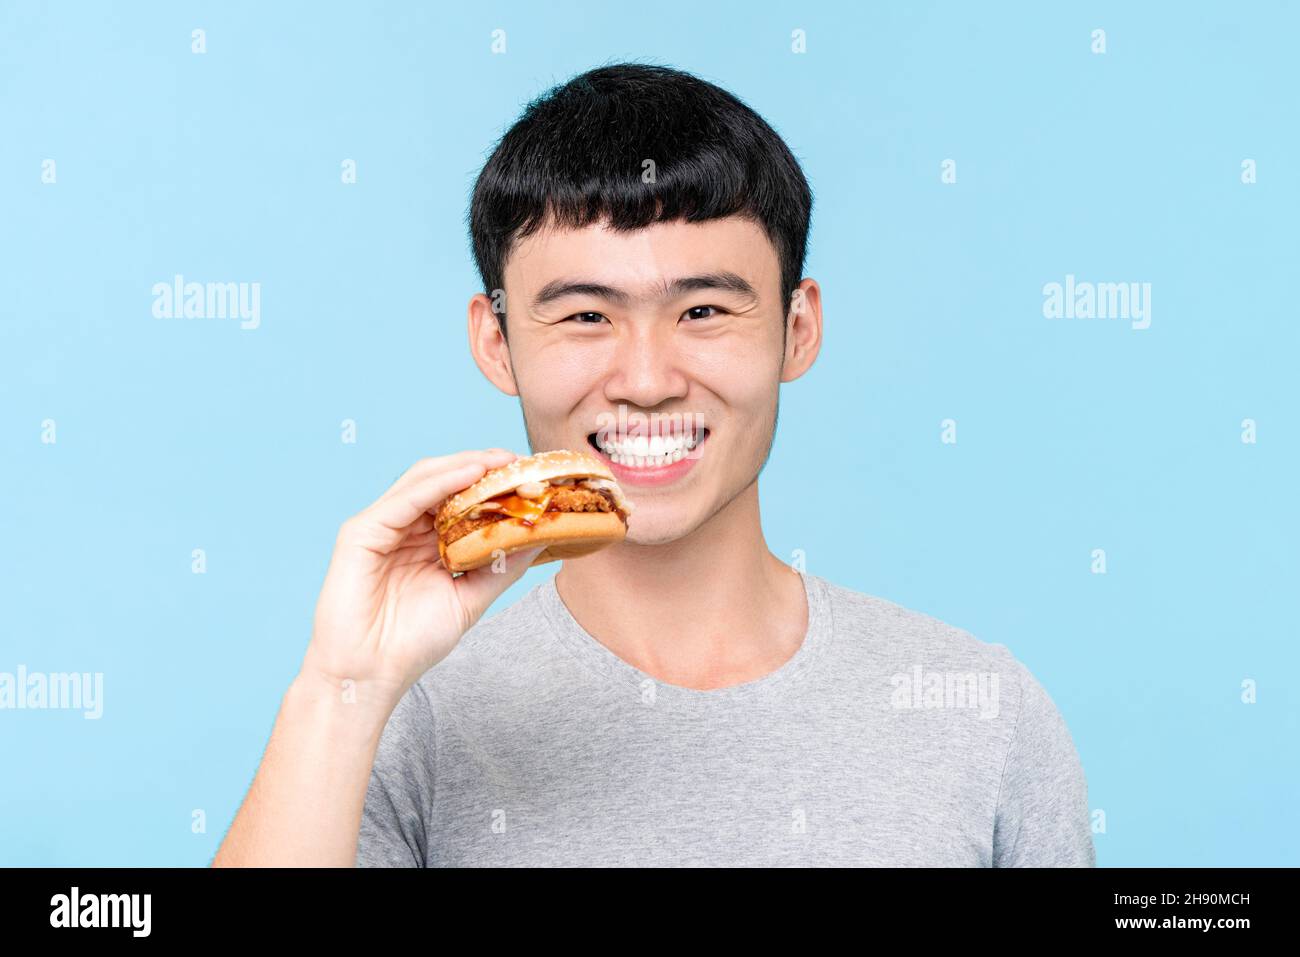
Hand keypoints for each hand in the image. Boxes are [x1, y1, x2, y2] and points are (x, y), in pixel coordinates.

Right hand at [301, 449, 542, 705]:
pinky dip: (441, 482)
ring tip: (501, 461)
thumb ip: (500, 567)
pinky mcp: (361, 532)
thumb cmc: (411, 643)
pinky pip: (406, 498)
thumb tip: (539, 538)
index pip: (459, 499)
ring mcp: (381, 526)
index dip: (492, 484)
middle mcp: (403, 528)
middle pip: (443, 481)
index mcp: (425, 542)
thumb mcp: (470, 599)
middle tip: (520, 462)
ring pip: (425, 480)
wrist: (369, 675)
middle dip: (483, 467)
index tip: (530, 477)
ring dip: (465, 466)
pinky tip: (471, 474)